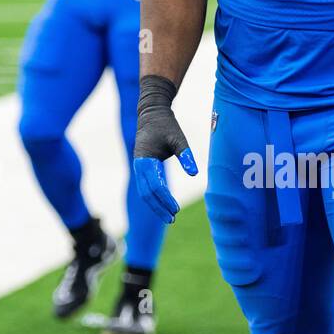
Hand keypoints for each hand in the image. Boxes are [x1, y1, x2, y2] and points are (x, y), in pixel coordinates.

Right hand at [133, 74, 197, 223]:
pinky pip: (146, 187)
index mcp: (145, 159)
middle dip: (159, 207)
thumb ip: (186, 155)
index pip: (154, 185)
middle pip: (146, 193)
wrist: (152, 114)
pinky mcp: (143, 168)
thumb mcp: (178, 138)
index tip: (177, 209)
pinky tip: (165, 204)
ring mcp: (139, 167)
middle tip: (172, 219)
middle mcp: (139, 165)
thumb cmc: (166, 125)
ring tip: (170, 217)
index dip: (165, 199)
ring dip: (156, 205)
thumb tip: (194, 174)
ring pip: (144, 192)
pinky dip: (155, 198)